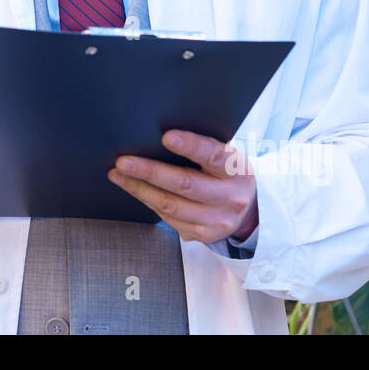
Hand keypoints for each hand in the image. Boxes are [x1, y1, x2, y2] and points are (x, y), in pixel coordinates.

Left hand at [107, 130, 258, 243]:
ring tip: (117, 174)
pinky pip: (169, 218)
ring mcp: (217, 220)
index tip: (166, 136)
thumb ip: (204, 147)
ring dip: (140, 189)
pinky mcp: (204, 235)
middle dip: (150, 171)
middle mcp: (229, 197)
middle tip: (123, 161)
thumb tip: (161, 134)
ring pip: (171, 205)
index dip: (190, 145)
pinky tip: (135, 189)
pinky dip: (149, 202)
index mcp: (237, 170)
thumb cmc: (229, 173)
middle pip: (184, 184)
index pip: (214, 155)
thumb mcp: (227, 157)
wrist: (251, 209)